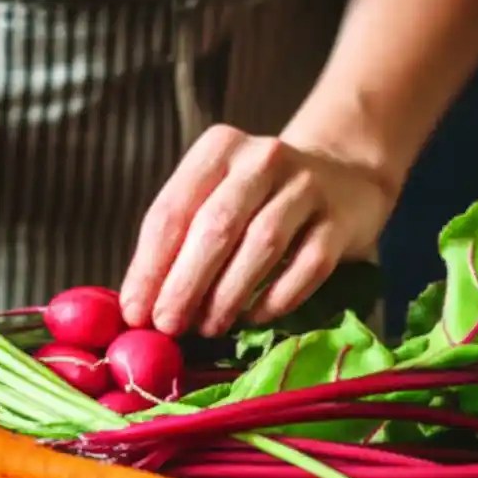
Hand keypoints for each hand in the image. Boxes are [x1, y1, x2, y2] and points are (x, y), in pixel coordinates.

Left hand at [120, 124, 395, 337]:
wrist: (344, 176)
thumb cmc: (260, 197)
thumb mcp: (215, 197)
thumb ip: (178, 242)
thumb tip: (141, 305)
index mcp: (218, 149)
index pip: (172, 210)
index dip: (149, 266)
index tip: (134, 311)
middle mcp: (263, 159)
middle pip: (215, 226)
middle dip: (185, 283)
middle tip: (168, 325)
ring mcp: (307, 187)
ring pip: (260, 245)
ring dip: (227, 295)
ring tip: (207, 327)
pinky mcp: (340, 220)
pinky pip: (306, 267)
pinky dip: (276, 298)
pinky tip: (253, 318)